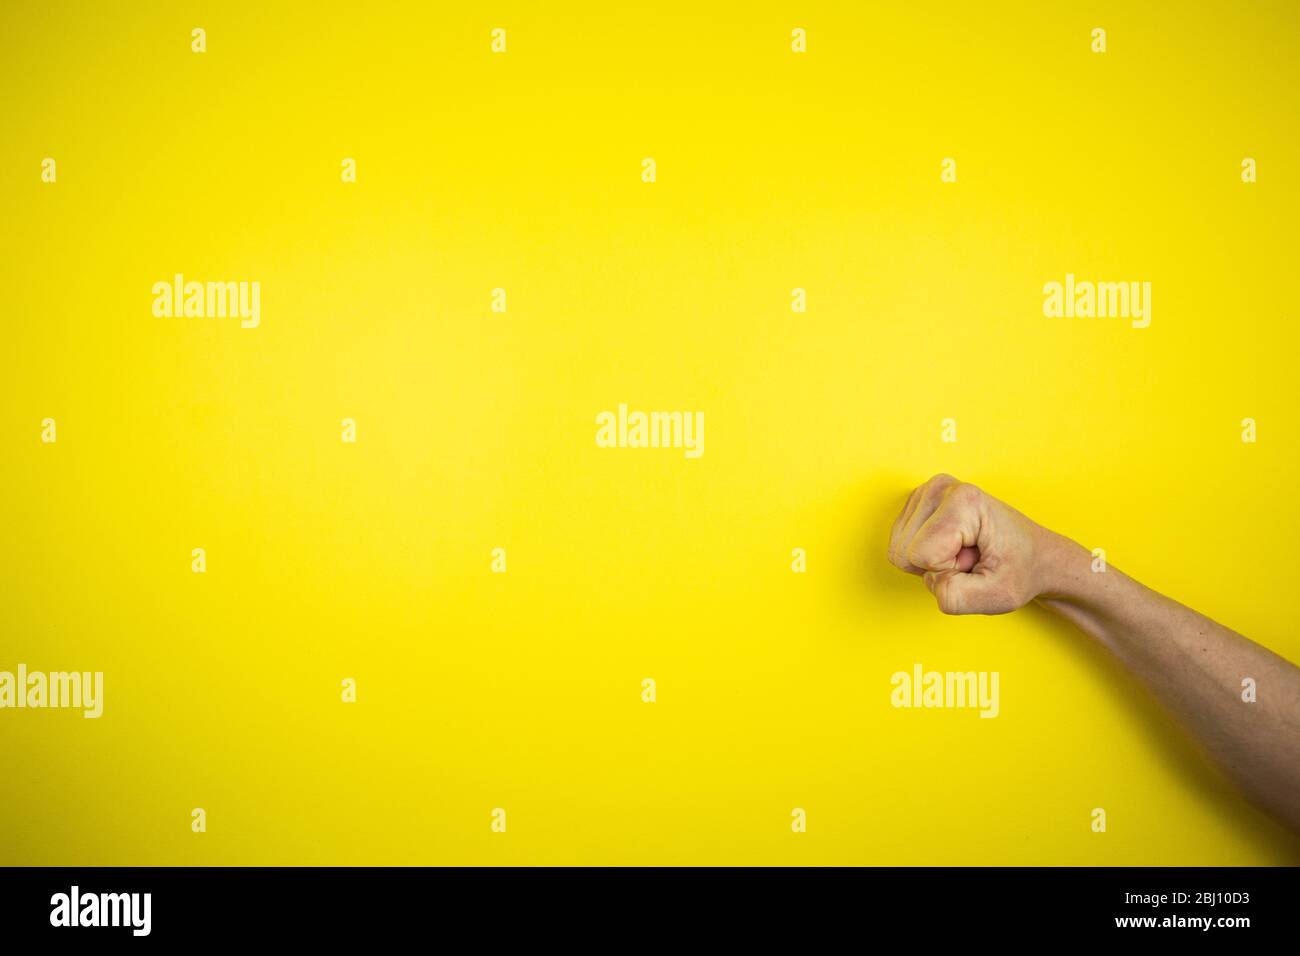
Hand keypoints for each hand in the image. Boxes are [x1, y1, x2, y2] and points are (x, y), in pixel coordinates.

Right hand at [888, 474, 1051, 614]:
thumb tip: (930, 582)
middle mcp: (941, 487)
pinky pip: (900, 544)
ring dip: (931, 561)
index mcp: (964, 500)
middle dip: (937, 566)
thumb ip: (957, 597)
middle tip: (970, 558)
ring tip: (965, 552)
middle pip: (903, 552)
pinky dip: (925, 553)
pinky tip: (953, 546)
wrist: (1034, 555)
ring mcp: (927, 491)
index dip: (947, 571)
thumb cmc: (1020, 570)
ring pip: (898, 550)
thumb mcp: (999, 596)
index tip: (977, 560)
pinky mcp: (919, 501)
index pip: (921, 555)